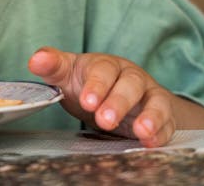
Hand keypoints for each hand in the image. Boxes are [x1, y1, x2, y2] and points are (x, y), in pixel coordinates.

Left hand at [28, 47, 174, 146]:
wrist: (116, 95)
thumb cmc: (87, 82)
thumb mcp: (68, 73)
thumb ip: (53, 66)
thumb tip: (35, 60)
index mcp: (107, 65)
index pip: (103, 71)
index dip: (96, 86)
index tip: (86, 101)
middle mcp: (131, 77)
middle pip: (130, 85)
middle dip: (118, 103)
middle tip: (104, 120)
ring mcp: (149, 96)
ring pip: (155, 102)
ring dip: (150, 117)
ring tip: (141, 133)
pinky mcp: (162, 116)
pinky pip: (167, 124)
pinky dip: (162, 133)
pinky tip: (152, 143)